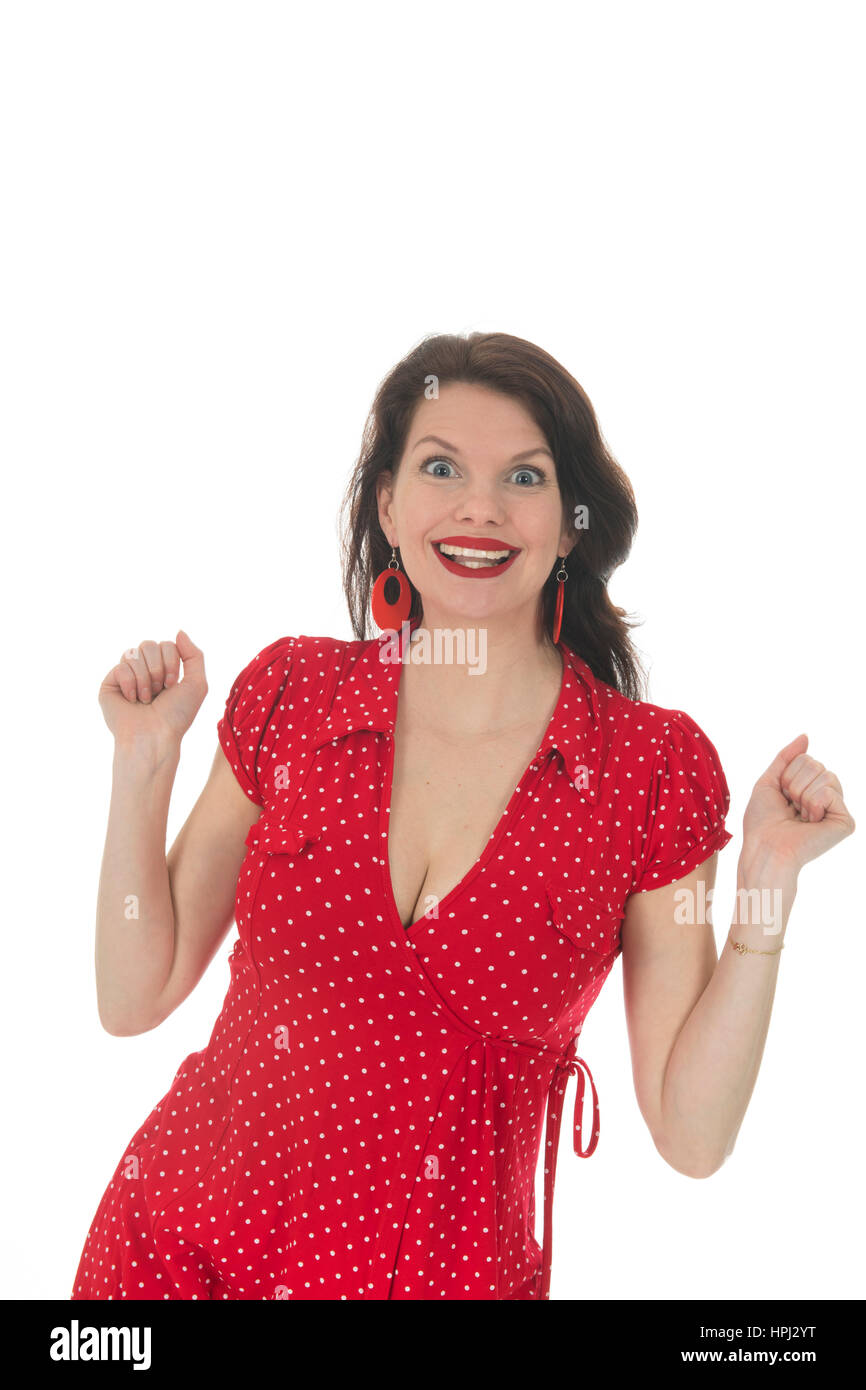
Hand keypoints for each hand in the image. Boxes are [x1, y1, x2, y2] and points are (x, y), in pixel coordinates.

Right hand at [99, 629, 207, 758]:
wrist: (155, 735)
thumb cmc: (177, 715)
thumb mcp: (197, 683)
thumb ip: (194, 654)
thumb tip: (178, 631)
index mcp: (163, 668)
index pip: (166, 644)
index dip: (171, 662)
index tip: (172, 685)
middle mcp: (144, 670)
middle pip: (149, 644)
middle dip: (158, 669)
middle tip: (159, 691)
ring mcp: (126, 676)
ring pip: (134, 653)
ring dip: (145, 679)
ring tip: (146, 699)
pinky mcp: (110, 684)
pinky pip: (120, 667)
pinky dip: (131, 684)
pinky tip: (132, 700)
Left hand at [742, 734, 854, 874]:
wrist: (766, 848)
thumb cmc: (762, 822)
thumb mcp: (769, 782)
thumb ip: (786, 758)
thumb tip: (806, 736)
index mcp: (809, 789)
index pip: (805, 759)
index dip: (787, 776)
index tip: (782, 798)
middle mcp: (826, 797)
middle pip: (816, 764)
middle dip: (795, 784)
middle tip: (790, 808)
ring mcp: (837, 809)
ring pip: (825, 775)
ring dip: (802, 795)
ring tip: (800, 817)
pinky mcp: (845, 821)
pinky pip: (829, 791)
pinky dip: (814, 803)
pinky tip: (811, 822)